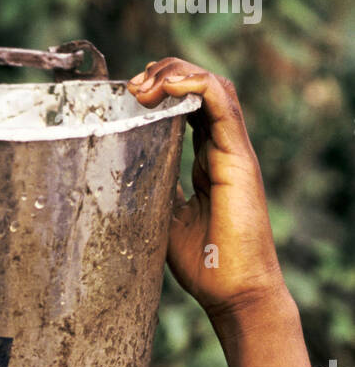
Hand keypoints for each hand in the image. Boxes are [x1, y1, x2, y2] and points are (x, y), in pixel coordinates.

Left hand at [127, 59, 286, 319]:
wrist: (234, 293)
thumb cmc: (205, 264)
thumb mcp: (166, 220)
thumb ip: (155, 191)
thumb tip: (128, 174)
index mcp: (208, 161)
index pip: (189, 107)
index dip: (162, 90)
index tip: (129, 95)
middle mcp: (223, 149)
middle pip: (201, 88)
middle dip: (166, 74)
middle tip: (132, 85)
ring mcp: (233, 151)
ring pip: (213, 87)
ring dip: (177, 73)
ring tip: (144, 81)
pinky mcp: (238, 158)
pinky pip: (222, 104)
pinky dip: (196, 85)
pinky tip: (169, 85)